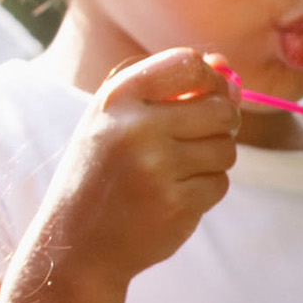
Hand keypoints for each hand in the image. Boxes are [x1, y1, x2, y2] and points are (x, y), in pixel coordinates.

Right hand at [43, 47, 239, 285]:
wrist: (76, 240)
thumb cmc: (100, 171)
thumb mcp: (115, 119)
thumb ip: (165, 90)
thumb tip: (225, 66)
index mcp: (115, 97)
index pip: (188, 63)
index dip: (210, 78)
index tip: (205, 94)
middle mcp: (135, 126)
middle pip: (220, 109)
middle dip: (220, 123)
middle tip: (194, 139)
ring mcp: (157, 166)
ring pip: (226, 148)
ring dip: (212, 159)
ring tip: (174, 171)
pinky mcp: (177, 202)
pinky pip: (220, 183)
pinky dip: (206, 189)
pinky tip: (172, 195)